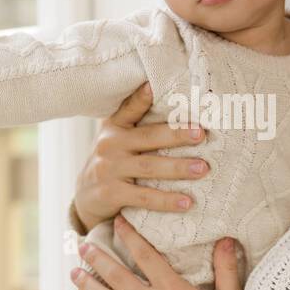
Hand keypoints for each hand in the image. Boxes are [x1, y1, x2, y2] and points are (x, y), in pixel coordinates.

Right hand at [72, 82, 210, 231]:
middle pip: (148, 137)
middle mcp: (110, 144)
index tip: (154, 86)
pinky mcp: (110, 193)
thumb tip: (175, 104)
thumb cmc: (114, 161)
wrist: (86, 196)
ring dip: (178, 168)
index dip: (141, 97)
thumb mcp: (119, 138)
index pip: (130, 108)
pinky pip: (143, 196)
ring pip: (149, 167)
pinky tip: (186, 203)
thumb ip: (139, 122)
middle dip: (177, 135)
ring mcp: (109, 169)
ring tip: (202, 169)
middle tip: (202, 134)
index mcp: (115, 126)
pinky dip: (166, 200)